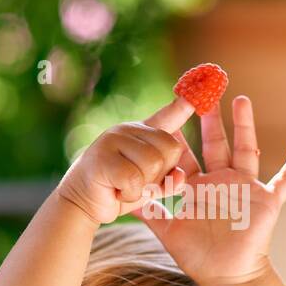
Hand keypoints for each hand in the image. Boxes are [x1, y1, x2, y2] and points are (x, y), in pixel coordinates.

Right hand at [55, 98, 193, 224]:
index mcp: (143, 132)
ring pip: (153, 163)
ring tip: (125, 187)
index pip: (169, 115)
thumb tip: (180, 176)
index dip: (186, 104)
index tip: (205, 82)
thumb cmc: (118, 190)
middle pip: (171, 148)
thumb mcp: (150, 184)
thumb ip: (168, 178)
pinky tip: (116, 191)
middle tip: (139, 182)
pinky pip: (134, 178)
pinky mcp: (103, 157)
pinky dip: (129, 194)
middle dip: (161, 174)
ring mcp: (113, 139)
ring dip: (143, 187)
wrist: (80, 202)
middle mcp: (129, 129)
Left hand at [139, 95, 285, 285]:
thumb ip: (149, 211)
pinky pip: (284, 182)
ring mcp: (245, 188)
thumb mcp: (168, 230)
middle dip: (209, 120)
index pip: (186, 154)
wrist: (227, 276)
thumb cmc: (198, 255)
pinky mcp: (266, 201)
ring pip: (245, 151)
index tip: (171, 110)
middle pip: (215, 143)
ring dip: (245, 127)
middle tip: (205, 94)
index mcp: (198, 185)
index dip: (179, 134)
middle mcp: (222, 180)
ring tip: (242, 100)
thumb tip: (121, 195)